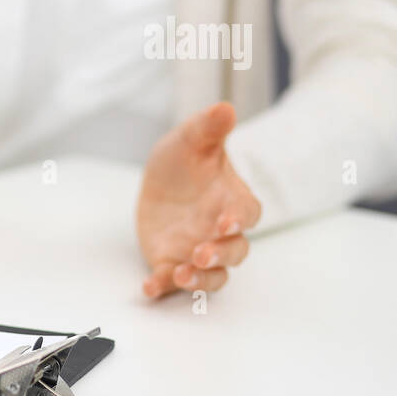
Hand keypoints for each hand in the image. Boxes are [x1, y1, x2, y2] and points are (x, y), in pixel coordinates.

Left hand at [137, 102, 260, 298]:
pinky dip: (164, 287)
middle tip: (201, 254)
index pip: (247, 213)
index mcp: (231, 199)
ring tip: (181, 275)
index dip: (241, 220)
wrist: (161, 182)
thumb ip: (208, 128)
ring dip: (200, 279)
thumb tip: (224, 108)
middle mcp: (219, 231)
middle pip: (235, 251)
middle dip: (221, 255)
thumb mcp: (190, 140)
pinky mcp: (174, 262)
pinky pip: (174, 281)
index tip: (227, 223)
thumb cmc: (185, 161)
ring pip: (213, 275)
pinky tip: (149, 287)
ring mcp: (198, 250)